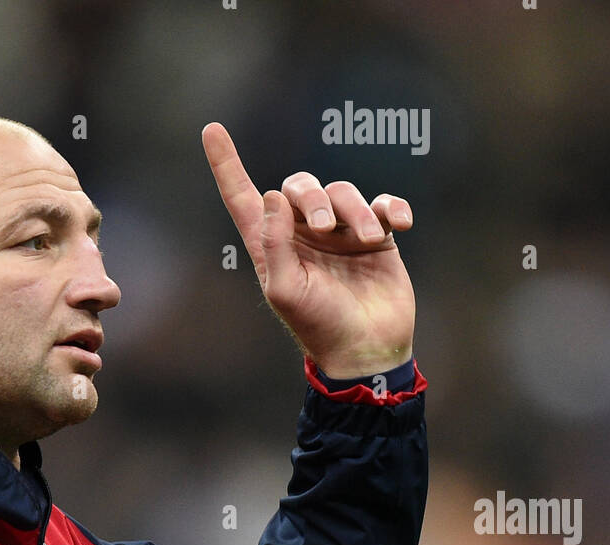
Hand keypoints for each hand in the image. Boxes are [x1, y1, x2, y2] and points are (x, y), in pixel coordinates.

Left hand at [202, 122, 415, 378]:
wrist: (366, 349)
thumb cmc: (319, 325)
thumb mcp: (286, 289)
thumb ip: (273, 243)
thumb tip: (271, 195)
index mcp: (272, 246)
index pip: (244, 197)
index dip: (227, 165)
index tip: (211, 130)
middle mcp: (303, 234)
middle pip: (301, 186)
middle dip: (312, 197)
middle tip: (323, 228)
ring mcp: (340, 233)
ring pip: (343, 193)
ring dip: (355, 211)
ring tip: (364, 239)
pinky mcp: (375, 236)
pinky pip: (382, 204)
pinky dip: (390, 208)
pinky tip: (398, 225)